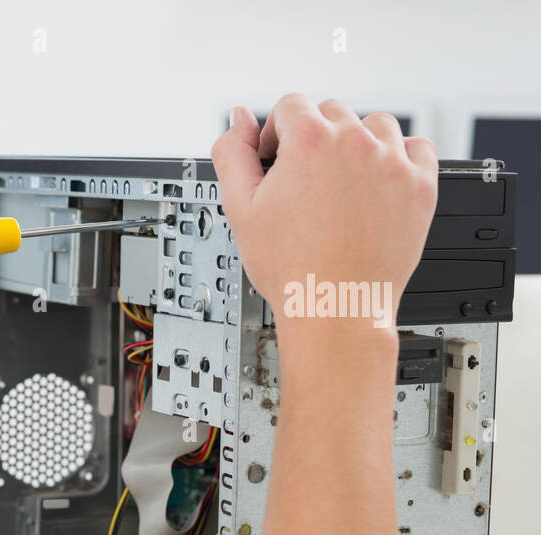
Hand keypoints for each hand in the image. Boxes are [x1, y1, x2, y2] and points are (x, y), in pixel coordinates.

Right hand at [212, 96, 436, 354]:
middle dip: (314, 137)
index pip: (291, 105)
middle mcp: (357, 143)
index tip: (277, 156)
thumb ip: (233, 154)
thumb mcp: (241, 208)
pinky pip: (417, 148)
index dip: (276, 131)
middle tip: (305, 178)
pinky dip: (398, 157)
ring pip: (375, 125)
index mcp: (311, 141)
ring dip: (357, 142)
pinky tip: (378, 180)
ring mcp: (394, 163)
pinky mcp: (421, 186)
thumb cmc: (289, 266)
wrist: (335, 308)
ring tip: (341, 180)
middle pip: (332, 111)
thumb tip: (237, 121)